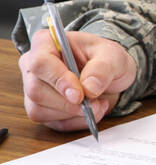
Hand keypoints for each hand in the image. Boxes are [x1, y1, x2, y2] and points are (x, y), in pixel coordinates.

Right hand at [19, 29, 136, 131]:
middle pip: (36, 90)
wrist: (110, 74)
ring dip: (74, 113)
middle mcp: (33, 65)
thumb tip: (89, 89)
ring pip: (40, 109)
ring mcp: (34, 88)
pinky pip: (52, 122)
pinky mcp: (41, 108)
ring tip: (98, 104)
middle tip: (96, 103)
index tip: (79, 94)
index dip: (58, 80)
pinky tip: (90, 112)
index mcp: (46, 42)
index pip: (40, 63)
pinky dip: (76, 122)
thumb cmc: (106, 58)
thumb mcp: (113, 55)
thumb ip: (102, 68)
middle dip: (69, 103)